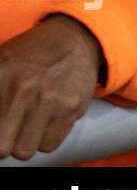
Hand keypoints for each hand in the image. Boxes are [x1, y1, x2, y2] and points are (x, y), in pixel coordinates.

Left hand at [0, 15, 102, 159]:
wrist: (75, 38)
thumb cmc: (31, 53)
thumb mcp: (1, 62)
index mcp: (2, 79)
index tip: (1, 127)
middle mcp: (26, 92)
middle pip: (4, 148)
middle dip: (5, 144)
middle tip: (9, 132)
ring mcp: (52, 102)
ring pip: (27, 151)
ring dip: (26, 142)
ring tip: (28, 125)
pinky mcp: (73, 109)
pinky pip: (50, 145)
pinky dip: (45, 139)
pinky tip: (45, 122)